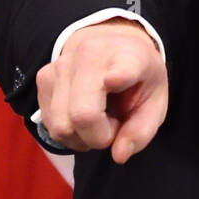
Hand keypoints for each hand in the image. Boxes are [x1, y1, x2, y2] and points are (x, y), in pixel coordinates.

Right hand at [35, 17, 167, 163]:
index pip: (123, 68)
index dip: (119, 76)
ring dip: (80, 136)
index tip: (112, 80)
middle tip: (113, 126)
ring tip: (97, 119)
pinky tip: (81, 116)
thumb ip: (141, 131)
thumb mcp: (154, 103)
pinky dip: (67, 131)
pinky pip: (49, 124)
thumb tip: (118, 155)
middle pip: (82, 115)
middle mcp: (91, 54)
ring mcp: (62, 64)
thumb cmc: (137, 78)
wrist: (111, 43)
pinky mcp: (44, 77)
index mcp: (130, 57)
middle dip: (98, 137)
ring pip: (61, 126)